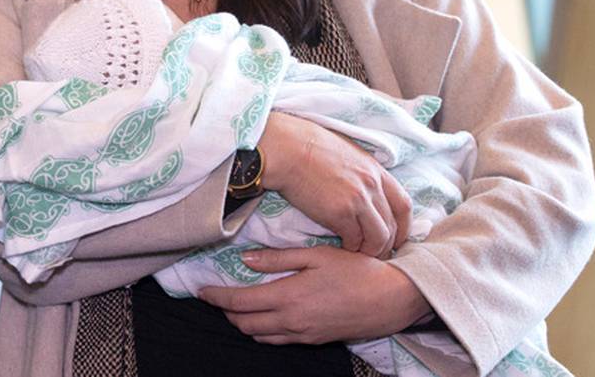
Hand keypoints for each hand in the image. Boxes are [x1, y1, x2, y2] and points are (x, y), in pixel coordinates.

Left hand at [197, 245, 430, 343]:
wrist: (393, 299)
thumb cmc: (357, 270)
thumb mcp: (317, 255)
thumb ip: (279, 258)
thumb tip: (246, 260)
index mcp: (288, 297)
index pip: (239, 303)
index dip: (216, 298)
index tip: (201, 291)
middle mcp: (292, 321)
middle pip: (244, 325)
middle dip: (226, 313)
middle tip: (218, 297)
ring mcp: (304, 335)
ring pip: (260, 337)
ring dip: (244, 323)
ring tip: (238, 306)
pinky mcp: (315, 341)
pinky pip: (279, 340)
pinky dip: (264, 330)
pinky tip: (267, 315)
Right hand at [257, 112, 410, 256]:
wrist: (287, 149)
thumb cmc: (309, 148)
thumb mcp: (347, 153)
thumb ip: (362, 172)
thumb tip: (365, 187)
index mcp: (376, 170)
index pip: (404, 205)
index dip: (403, 226)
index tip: (396, 237)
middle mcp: (372, 186)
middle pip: (393, 225)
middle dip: (387, 244)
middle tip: (377, 253)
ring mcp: (358, 200)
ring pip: (378, 237)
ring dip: (370, 250)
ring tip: (358, 253)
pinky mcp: (340, 213)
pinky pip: (354, 240)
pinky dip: (350, 247)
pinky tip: (342, 246)